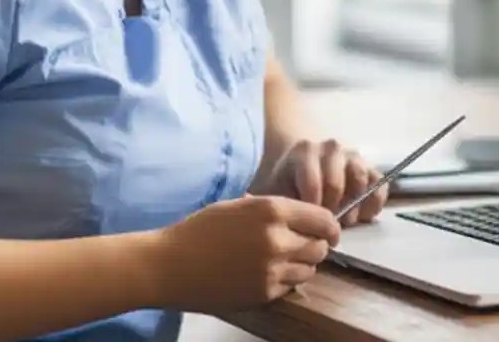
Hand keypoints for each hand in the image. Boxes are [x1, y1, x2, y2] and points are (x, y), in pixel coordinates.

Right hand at [152, 195, 339, 311]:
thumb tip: (305, 215)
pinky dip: (286, 281)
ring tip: (285, 261)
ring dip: (304, 265)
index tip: (329, 231)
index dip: (330, 226)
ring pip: (310, 269)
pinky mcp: (263, 293)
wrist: (168, 265)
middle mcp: (278, 239)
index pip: (324, 219)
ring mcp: (272, 269)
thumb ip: (274, 209)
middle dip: (318, 245)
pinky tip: (268, 274)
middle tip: (307, 246)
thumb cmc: (200, 230)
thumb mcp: (240, 206)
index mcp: (273, 210)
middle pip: (321, 246)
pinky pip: (290, 286)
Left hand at [264, 139, 388, 225]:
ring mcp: (353, 155)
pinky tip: (363, 216)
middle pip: (336, 184)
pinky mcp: (370, 165)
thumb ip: (283, 206)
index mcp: (305, 151)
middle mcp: (332, 148)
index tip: (308, 226)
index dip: (312, 211)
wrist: (302, 164)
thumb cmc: (287, 183)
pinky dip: (374, 202)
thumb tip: (294, 228)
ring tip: (344, 221)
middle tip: (325, 227)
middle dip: (331, 212)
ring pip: (361, 180)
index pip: (312, 183)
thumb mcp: (276, 191)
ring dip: (353, 207)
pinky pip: (380, 183)